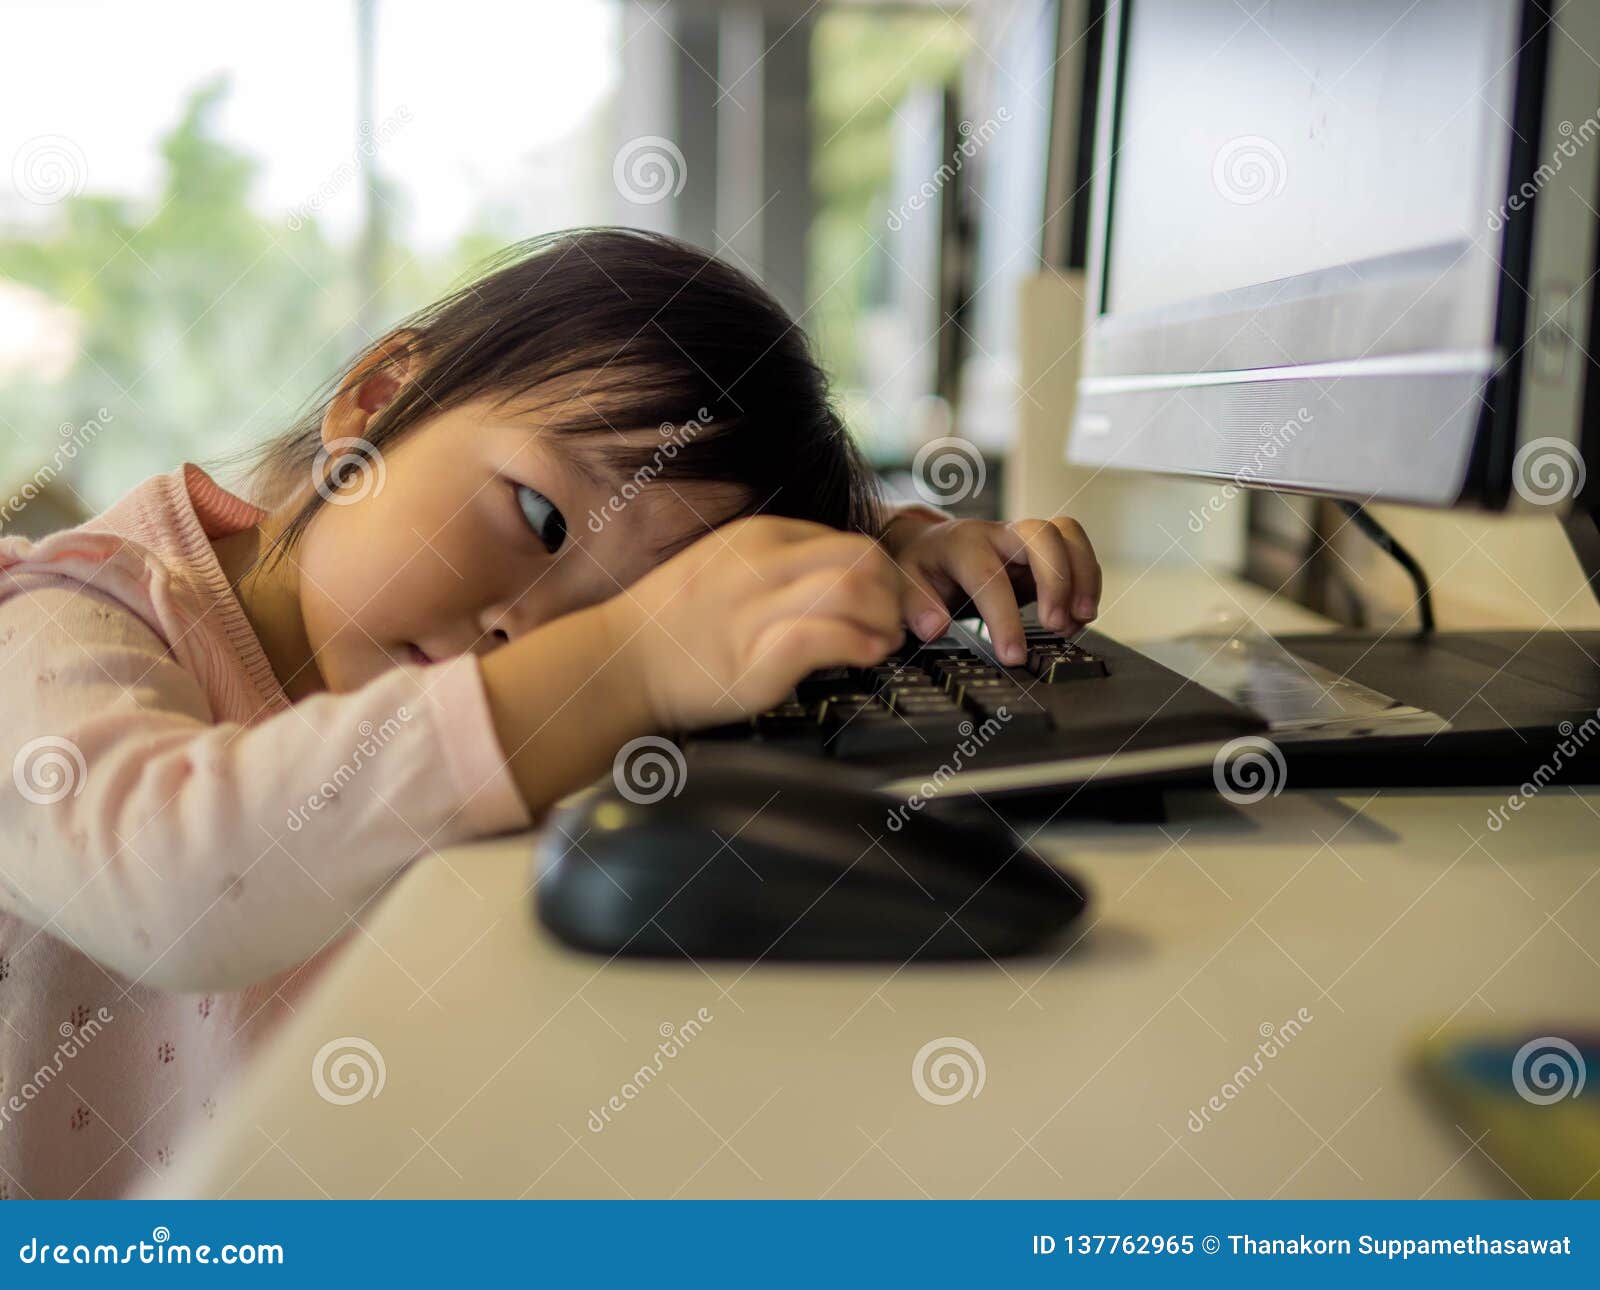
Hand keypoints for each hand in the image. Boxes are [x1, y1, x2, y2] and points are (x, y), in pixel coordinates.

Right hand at [603, 516, 906, 729]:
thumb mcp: (726, 569)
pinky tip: (865, 658)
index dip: (883, 575)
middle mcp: (760, 563)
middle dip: (895, 593)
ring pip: (855, 587)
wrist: (618, 664)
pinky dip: (862, 645)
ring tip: (883, 643)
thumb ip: (779, 567)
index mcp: (758, 537)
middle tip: (895, 625)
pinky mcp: (757, 655)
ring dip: (886, 619)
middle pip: (863, 556)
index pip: (848, 540)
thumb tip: (841, 582)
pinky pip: (830, 636)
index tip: (888, 606)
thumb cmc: (673, 628)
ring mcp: (758, 608)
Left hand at [880, 511, 1100, 665]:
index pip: (988, 576)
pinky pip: (1076, 548)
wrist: (930, 545)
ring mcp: (1024, 538)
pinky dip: (1087, 579)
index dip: (1004, 618)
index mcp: (961, 544)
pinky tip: (1078, 614)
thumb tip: (935, 627)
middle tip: (1055, 625)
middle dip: (1056, 580)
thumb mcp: (903, 585)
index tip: (1013, 656)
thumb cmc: (921, 567)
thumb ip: (915, 606)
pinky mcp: (1044, 549)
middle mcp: (998, 533)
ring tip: (1080, 619)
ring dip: (1083, 576)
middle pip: (1041, 535)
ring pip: (1067, 534)